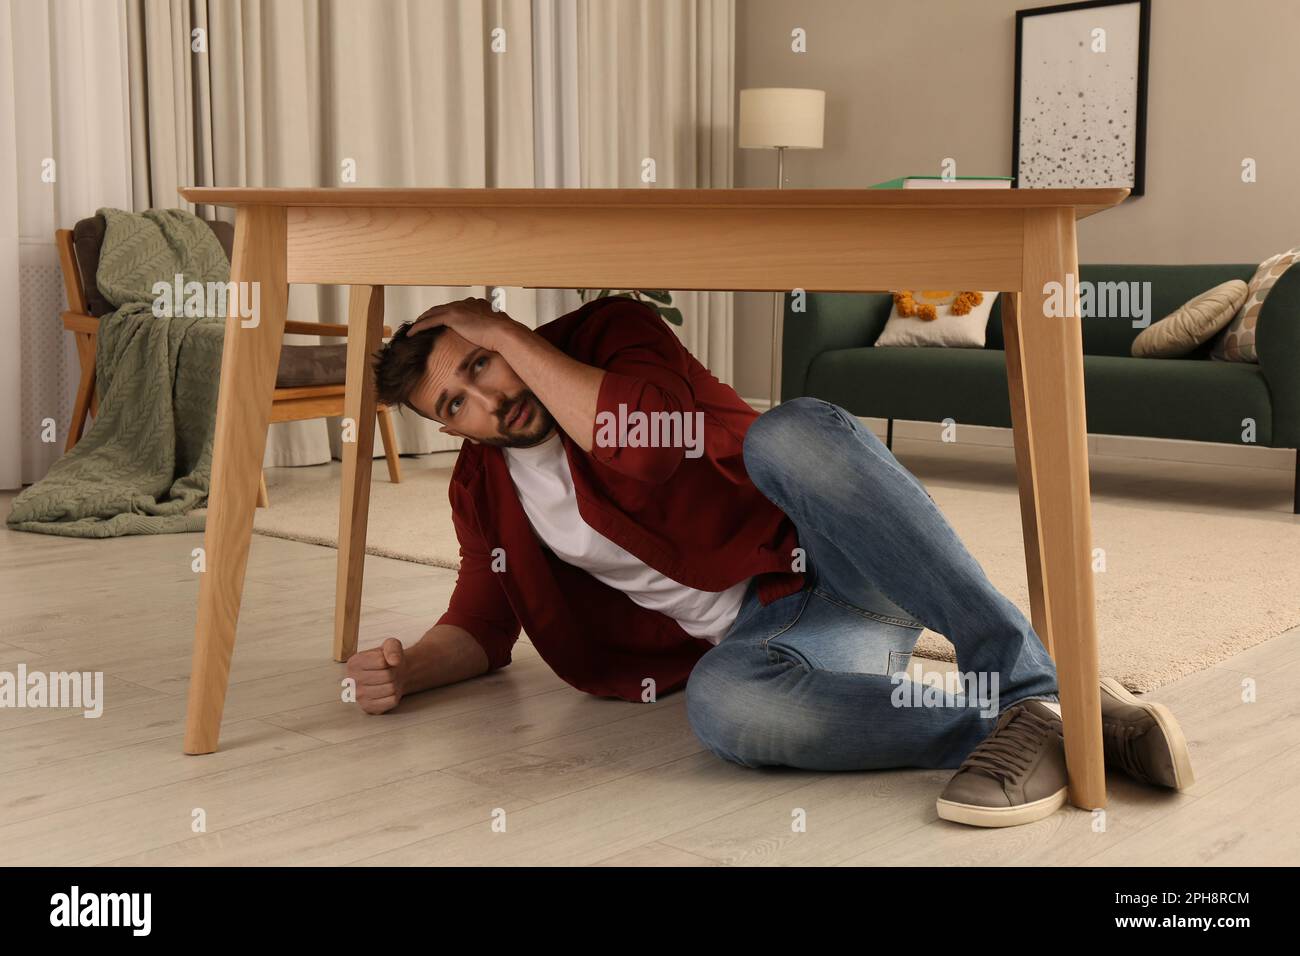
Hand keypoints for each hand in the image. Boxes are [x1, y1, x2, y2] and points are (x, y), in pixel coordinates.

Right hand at [346, 637, 405, 714]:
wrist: (391, 675)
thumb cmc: (387, 660)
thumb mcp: (390, 645)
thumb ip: (392, 648)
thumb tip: (394, 660)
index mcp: (353, 663)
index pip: (381, 662)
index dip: (390, 660)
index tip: (386, 661)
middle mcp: (351, 681)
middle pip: (387, 676)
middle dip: (393, 672)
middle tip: (389, 672)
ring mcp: (358, 696)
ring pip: (390, 689)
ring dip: (395, 684)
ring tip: (389, 681)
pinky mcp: (368, 708)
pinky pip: (392, 701)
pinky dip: (395, 695)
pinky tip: (388, 691)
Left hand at [407, 296, 524, 352]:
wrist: (504, 333)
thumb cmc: (505, 336)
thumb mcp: (498, 332)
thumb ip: (492, 332)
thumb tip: (493, 340)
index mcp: (476, 304)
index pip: (455, 308)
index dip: (444, 314)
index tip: (438, 321)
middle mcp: (465, 303)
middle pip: (441, 308)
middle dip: (429, 316)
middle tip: (420, 324)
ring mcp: (458, 309)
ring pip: (432, 313)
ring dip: (421, 321)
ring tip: (413, 329)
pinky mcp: (452, 317)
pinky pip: (429, 321)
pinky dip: (419, 327)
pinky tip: (411, 333)